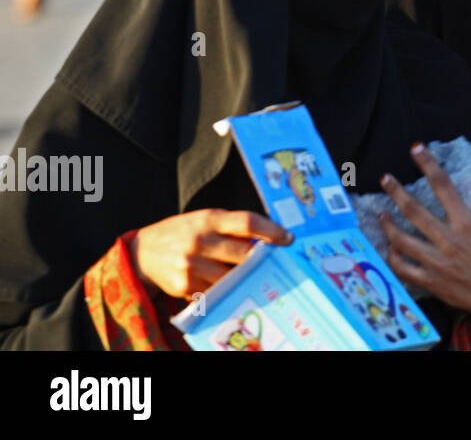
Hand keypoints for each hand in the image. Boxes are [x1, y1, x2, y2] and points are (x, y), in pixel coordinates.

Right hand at [128, 209, 292, 299]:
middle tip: (272, 262)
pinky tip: (223, 283)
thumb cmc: (183, 232)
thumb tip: (267, 242)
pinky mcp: (184, 285)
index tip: (288, 239)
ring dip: (244, 277)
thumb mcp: (205, 220)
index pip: (247, 222)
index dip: (272, 231)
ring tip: (248, 274)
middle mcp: (200, 240)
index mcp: (208, 219)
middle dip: (261, 260)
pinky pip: (216, 291)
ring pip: (232, 276)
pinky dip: (224, 288)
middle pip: (243, 254)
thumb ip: (232, 228)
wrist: (143, 252)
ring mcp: (191, 265)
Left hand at [380, 143, 470, 349]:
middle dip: (397, 191)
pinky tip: (390, 247)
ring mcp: (438, 262)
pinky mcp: (431, 281)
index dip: (429, 164)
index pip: (444, 186)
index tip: (416, 148)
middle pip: (415, 210)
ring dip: (388, 224)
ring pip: (402, 239)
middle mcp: (450, 239)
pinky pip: (403, 268)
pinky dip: (393, 256)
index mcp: (467, 223)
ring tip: (382, 214)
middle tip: (385, 179)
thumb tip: (468, 180)